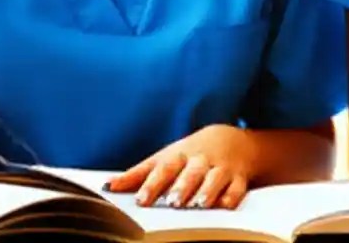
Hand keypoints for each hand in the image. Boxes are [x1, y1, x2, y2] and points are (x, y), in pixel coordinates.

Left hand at [105, 124, 256, 209]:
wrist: (233, 141)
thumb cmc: (191, 154)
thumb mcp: (165, 158)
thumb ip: (138, 174)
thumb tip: (109, 186)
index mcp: (180, 155)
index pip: (164, 168)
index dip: (152, 184)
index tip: (141, 200)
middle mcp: (201, 161)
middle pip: (191, 173)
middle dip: (183, 187)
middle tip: (173, 202)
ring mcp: (222, 169)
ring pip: (215, 179)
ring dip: (207, 191)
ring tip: (198, 204)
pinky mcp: (239, 178)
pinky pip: (238, 188)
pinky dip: (232, 197)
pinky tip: (224, 206)